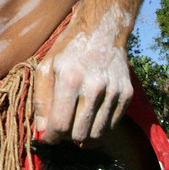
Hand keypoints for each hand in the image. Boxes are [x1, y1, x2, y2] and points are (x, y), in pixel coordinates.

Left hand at [33, 18, 132, 143]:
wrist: (101, 32)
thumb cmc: (68, 50)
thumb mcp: (46, 67)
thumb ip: (42, 99)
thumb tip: (42, 128)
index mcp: (70, 80)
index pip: (60, 124)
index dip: (51, 137)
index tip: (47, 138)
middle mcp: (95, 87)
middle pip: (80, 133)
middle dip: (66, 138)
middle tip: (60, 130)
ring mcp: (114, 92)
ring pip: (98, 134)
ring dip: (83, 136)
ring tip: (74, 126)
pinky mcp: (127, 95)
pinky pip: (112, 125)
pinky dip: (98, 128)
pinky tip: (89, 117)